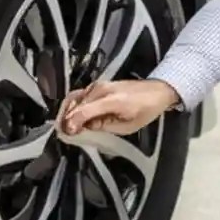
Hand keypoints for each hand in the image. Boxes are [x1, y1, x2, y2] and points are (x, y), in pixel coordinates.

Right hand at [57, 79, 179, 135]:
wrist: (156, 90)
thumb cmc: (146, 109)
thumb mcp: (128, 126)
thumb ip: (105, 126)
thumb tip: (86, 128)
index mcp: (112, 100)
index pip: (84, 111)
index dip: (72, 123)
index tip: (67, 134)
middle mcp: (101, 89)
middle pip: (75, 103)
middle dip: (65, 119)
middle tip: (63, 132)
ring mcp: (98, 85)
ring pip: (74, 98)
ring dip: (67, 112)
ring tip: (65, 126)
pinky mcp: (97, 85)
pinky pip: (79, 95)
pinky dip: (73, 106)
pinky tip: (72, 116)